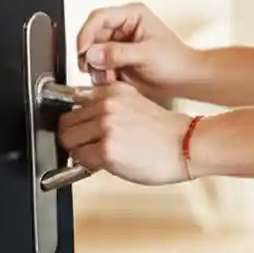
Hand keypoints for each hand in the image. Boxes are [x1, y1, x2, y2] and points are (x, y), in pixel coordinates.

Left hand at [56, 81, 193, 185]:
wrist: (187, 145)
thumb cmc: (165, 131)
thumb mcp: (135, 104)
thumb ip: (108, 107)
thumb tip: (82, 120)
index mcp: (113, 91)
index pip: (72, 101)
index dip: (75, 119)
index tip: (77, 127)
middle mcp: (107, 105)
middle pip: (66, 122)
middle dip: (74, 136)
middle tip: (88, 145)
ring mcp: (106, 126)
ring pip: (69, 140)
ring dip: (79, 150)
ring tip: (98, 153)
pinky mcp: (107, 150)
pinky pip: (80, 158)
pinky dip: (87, 163)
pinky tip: (105, 162)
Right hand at [76, 2, 195, 97]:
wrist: (185, 79)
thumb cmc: (176, 62)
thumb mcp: (147, 55)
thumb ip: (118, 53)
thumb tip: (93, 53)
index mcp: (132, 15)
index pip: (99, 17)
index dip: (86, 34)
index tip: (82, 52)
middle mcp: (123, 27)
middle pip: (91, 36)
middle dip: (90, 55)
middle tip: (95, 70)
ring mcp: (118, 43)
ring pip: (92, 53)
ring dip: (95, 67)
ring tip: (109, 77)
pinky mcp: (117, 59)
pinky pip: (98, 65)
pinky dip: (100, 74)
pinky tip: (112, 80)